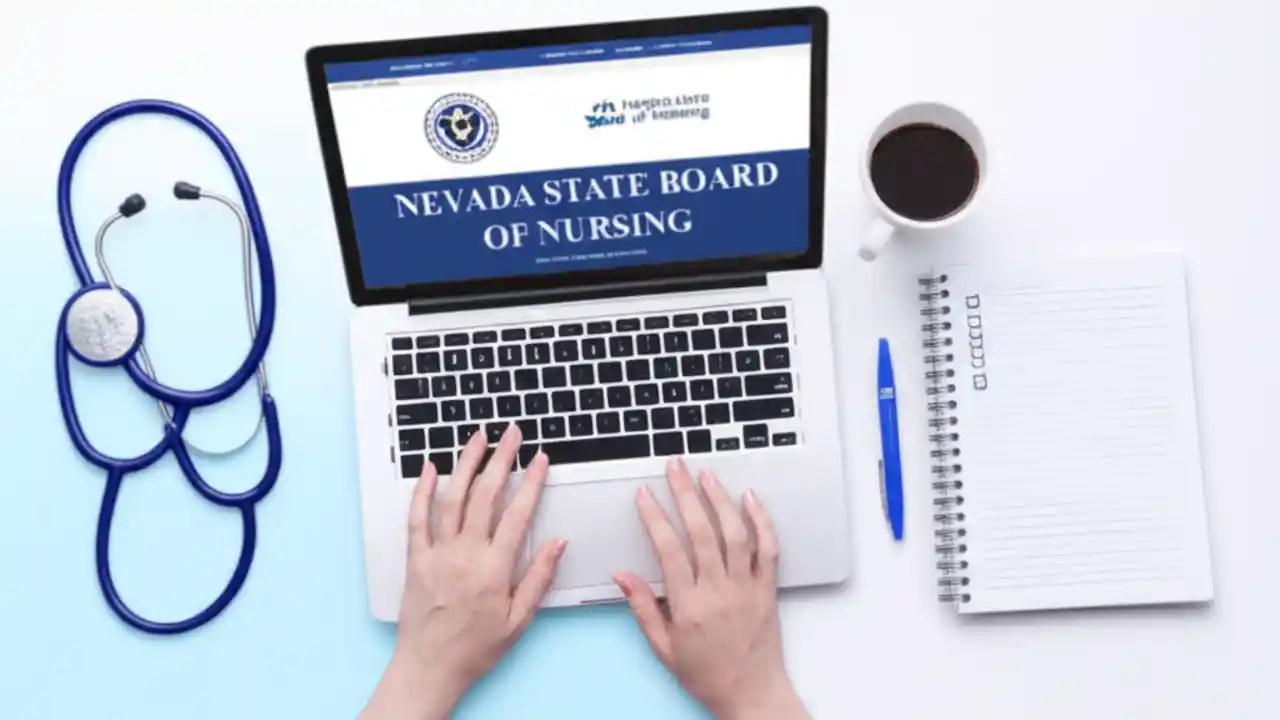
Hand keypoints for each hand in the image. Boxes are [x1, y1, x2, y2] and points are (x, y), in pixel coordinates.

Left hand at [361, 426, 565, 719]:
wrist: (429, 668)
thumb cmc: (476, 649)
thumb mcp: (519, 620)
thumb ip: (539, 577)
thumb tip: (557, 541)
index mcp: (494, 568)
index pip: (517, 513)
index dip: (531, 481)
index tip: (540, 459)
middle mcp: (465, 554)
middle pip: (485, 495)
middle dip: (501, 459)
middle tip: (513, 433)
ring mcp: (437, 553)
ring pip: (453, 498)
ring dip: (466, 463)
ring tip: (478, 437)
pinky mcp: (416, 559)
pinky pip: (417, 518)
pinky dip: (423, 490)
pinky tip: (430, 468)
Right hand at [614, 458, 807, 719]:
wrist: (751, 693)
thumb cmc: (706, 674)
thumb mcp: (663, 647)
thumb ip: (643, 608)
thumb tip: (622, 575)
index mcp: (689, 606)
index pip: (669, 550)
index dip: (654, 517)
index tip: (644, 495)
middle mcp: (719, 591)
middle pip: (702, 531)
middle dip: (685, 493)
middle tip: (675, 467)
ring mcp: (746, 587)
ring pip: (735, 533)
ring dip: (720, 499)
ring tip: (706, 475)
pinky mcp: (767, 588)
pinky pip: (767, 548)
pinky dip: (761, 520)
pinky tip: (749, 499)